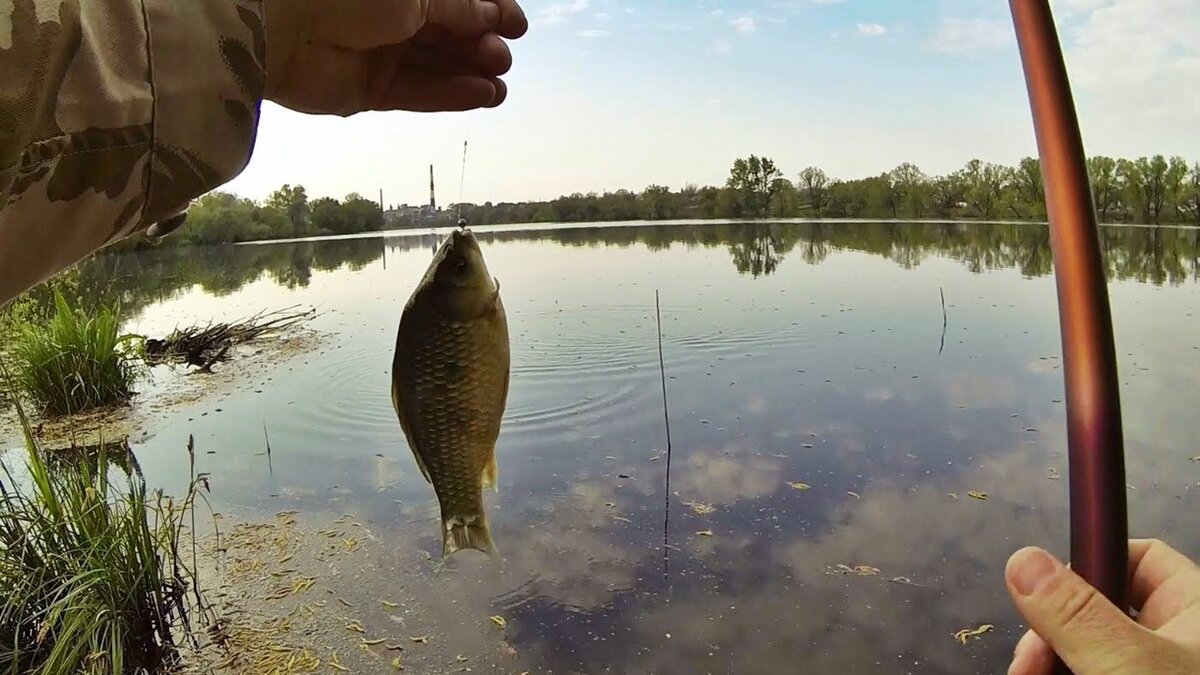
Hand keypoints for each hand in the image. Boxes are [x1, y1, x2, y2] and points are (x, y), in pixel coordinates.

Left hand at [263, 0, 527, 114]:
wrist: (283, 28)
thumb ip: (458, 7)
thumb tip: (491, 16)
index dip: (491, 10)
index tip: (518, 25)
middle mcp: (390, 15)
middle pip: (449, 33)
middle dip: (481, 43)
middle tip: (501, 56)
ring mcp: (380, 53)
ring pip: (437, 66)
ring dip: (472, 73)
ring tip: (500, 84)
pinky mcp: (370, 90)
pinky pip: (419, 93)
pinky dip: (452, 95)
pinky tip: (482, 95)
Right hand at [1005, 539, 1199, 673]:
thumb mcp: (1126, 662)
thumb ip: (1075, 612)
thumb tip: (1022, 559)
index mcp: (1191, 609)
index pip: (1140, 556)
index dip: (1089, 563)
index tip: (1044, 590)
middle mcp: (1173, 636)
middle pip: (1096, 604)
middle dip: (1050, 626)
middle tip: (1028, 660)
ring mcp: (1151, 666)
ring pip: (1083, 643)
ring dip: (1045, 654)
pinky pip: (1081, 669)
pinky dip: (1056, 672)